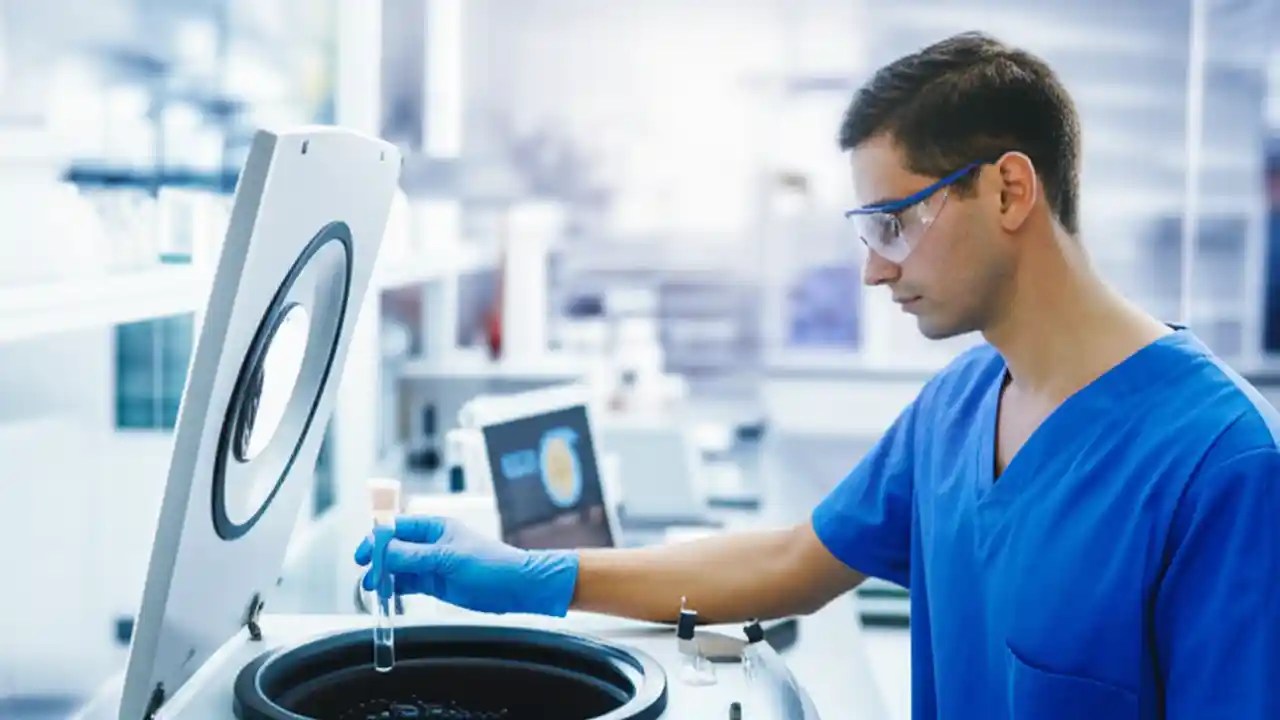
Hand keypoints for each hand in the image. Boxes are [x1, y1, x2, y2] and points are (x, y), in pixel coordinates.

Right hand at [354, 515, 579, 615]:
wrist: (515, 587)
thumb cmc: (489, 564)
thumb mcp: (447, 558)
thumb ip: (413, 556)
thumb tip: (382, 551)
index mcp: (434, 527)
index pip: (396, 527)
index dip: (377, 538)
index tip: (363, 554)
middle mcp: (430, 543)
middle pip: (393, 548)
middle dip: (377, 559)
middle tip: (366, 575)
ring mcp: (431, 564)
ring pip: (398, 567)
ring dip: (383, 576)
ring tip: (372, 589)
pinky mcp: (435, 582)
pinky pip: (408, 583)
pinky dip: (395, 588)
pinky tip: (386, 596)